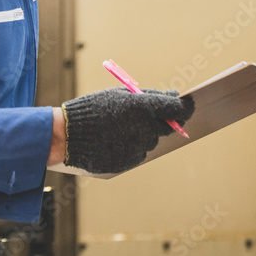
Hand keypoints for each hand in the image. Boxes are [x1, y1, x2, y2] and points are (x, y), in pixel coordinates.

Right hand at [61, 87, 193, 172]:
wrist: (68, 135)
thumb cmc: (94, 108)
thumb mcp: (121, 93)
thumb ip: (151, 95)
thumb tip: (174, 95)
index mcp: (144, 107)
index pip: (178, 110)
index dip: (186, 108)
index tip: (187, 107)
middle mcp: (145, 128)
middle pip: (169, 127)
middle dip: (164, 122)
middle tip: (147, 117)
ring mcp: (138, 147)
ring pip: (152, 141)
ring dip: (144, 134)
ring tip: (120, 128)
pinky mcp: (130, 162)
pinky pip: (140, 153)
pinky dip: (133, 147)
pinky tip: (115, 140)